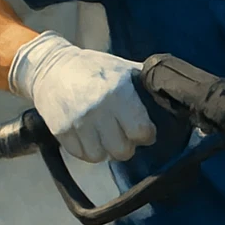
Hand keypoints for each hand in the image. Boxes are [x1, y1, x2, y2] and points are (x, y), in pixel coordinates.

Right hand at [9, 31, 155, 162]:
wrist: (49, 68)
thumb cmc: (94, 68)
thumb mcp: (122, 68)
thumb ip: (146, 82)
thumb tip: (175, 93)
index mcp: (118, 91)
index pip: (141, 132)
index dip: (147, 134)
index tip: (144, 130)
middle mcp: (98, 108)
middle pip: (122, 150)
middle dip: (128, 146)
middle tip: (125, 136)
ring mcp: (77, 121)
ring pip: (101, 157)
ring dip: (107, 150)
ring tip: (107, 137)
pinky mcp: (60, 131)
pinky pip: (82, 155)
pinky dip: (89, 150)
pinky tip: (91, 138)